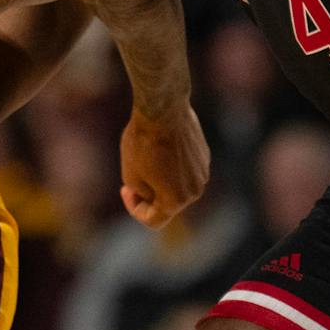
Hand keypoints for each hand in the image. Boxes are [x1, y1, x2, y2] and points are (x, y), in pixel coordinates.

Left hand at [118, 105, 210, 229]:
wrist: (162, 109)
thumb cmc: (143, 142)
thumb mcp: (131, 175)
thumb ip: (142, 193)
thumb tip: (153, 193)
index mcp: (176, 201)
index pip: (153, 220)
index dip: (134, 208)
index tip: (125, 190)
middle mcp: (195, 190)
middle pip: (167, 202)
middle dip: (148, 193)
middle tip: (133, 172)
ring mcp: (202, 172)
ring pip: (176, 184)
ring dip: (161, 177)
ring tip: (146, 155)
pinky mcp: (204, 155)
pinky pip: (184, 167)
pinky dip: (171, 163)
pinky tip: (160, 144)